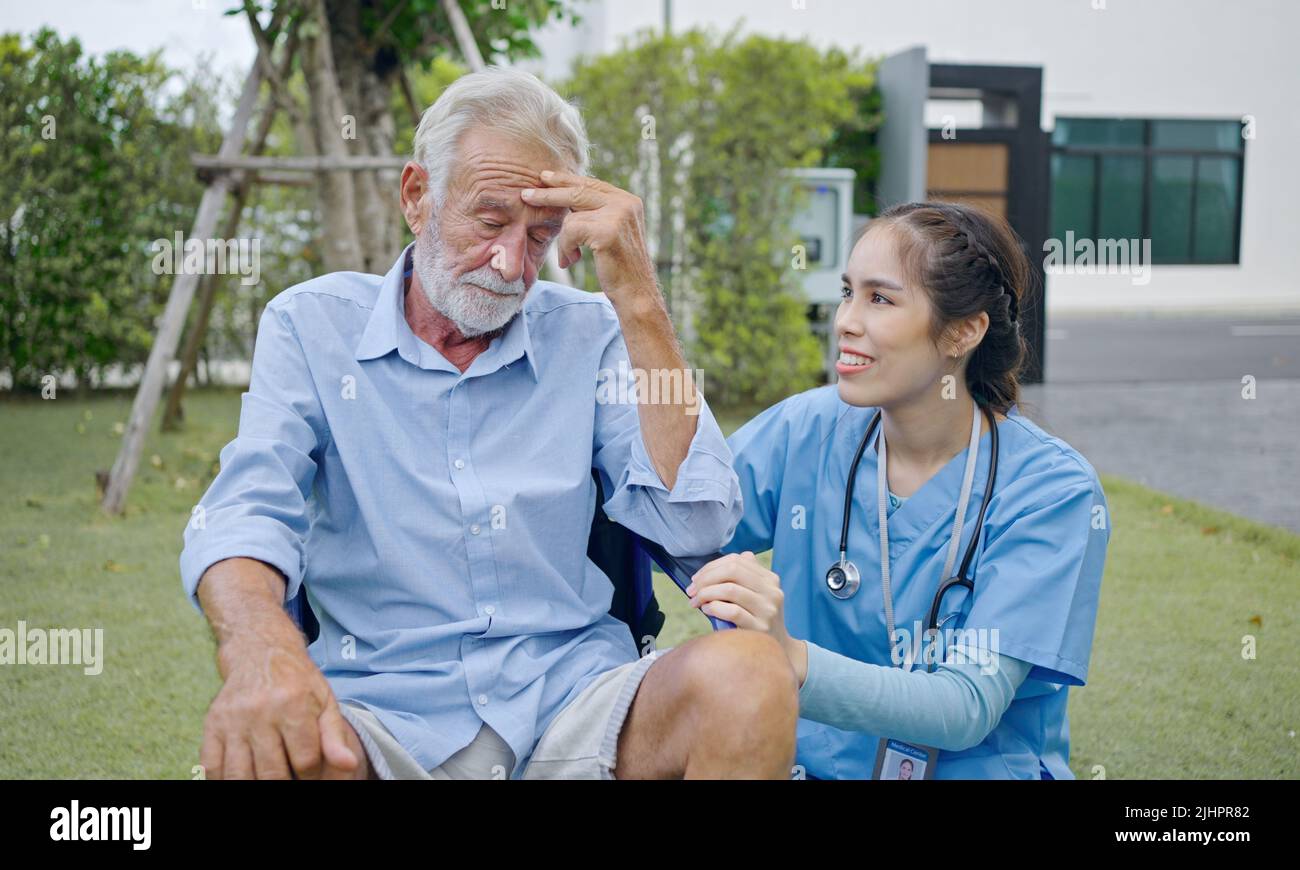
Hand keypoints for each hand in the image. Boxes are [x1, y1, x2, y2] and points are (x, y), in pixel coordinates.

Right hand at [200, 638, 363, 779]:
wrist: (260, 652)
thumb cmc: (298, 682)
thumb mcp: (324, 702)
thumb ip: (335, 737)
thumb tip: (349, 766)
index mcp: (294, 705)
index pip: (306, 761)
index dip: (312, 773)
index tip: (310, 768)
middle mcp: (261, 712)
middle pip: (273, 773)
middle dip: (286, 784)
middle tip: (290, 777)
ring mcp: (233, 720)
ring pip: (240, 775)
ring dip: (256, 785)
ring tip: (268, 778)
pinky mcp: (212, 724)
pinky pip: (211, 766)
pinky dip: (223, 780)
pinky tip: (241, 777)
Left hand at [521, 170, 657, 301]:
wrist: (636, 293)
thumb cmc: (620, 268)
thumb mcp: (611, 232)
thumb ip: (597, 213)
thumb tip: (567, 196)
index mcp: (628, 201)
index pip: (591, 184)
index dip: (566, 180)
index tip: (545, 178)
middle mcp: (626, 203)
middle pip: (578, 192)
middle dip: (549, 194)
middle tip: (525, 195)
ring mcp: (618, 215)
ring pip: (571, 217)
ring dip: (564, 240)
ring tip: (568, 258)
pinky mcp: (608, 231)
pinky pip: (571, 232)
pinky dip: (566, 249)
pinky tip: (572, 261)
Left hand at [686, 552, 806, 682]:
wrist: (778, 650)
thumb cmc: (756, 620)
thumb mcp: (755, 596)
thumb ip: (741, 578)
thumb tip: (714, 567)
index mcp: (770, 579)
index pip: (736, 560)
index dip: (711, 567)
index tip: (695, 579)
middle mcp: (772, 591)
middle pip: (732, 571)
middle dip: (706, 578)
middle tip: (691, 591)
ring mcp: (768, 609)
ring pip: (730, 589)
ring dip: (706, 593)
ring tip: (696, 602)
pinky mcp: (761, 628)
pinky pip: (732, 611)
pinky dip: (714, 608)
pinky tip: (707, 610)